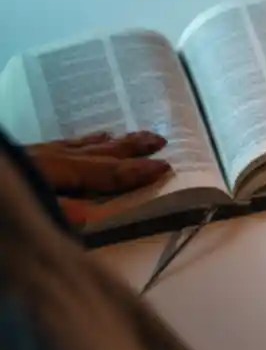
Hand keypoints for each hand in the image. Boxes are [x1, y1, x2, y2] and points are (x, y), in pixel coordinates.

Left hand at [27, 131, 171, 225]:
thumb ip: (64, 210)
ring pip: (89, 144)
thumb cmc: (2, 198)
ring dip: (117, 142)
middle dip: (134, 148)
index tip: (166, 166)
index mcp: (61, 171)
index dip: (138, 171)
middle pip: (103, 152)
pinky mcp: (32, 151)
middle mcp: (58, 157)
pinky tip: (98, 136)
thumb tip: (101, 213)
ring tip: (138, 136)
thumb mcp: (32, 205)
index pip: (108, 172)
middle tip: (162, 140)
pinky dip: (87, 140)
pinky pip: (68, 142)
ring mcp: (45, 151)